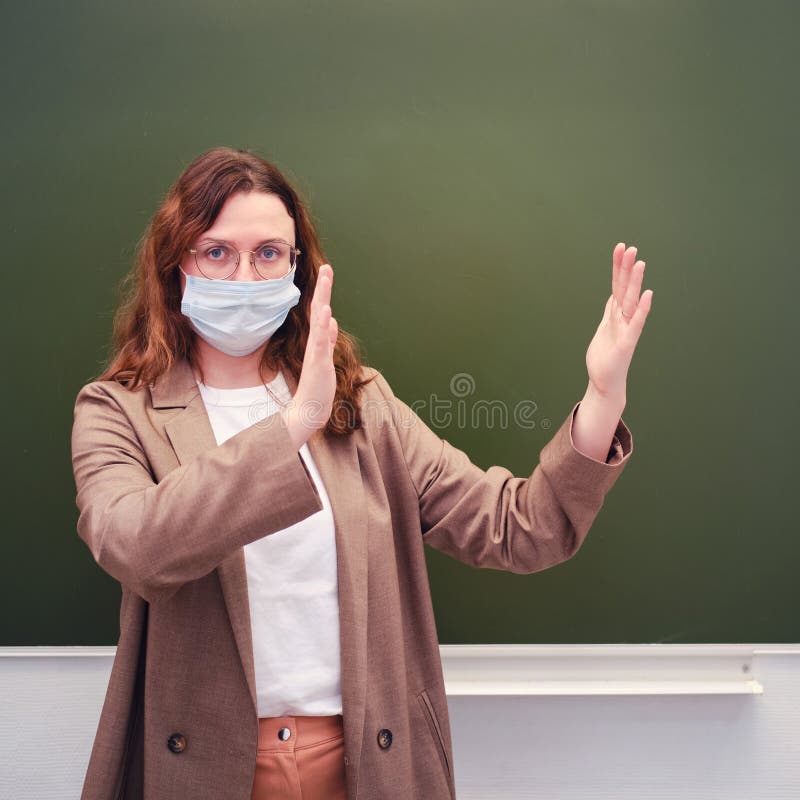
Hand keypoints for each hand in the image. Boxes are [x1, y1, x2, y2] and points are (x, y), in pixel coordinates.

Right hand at [281, 264, 337, 447]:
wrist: (310, 409)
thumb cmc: (317, 386)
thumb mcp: (326, 358)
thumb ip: (329, 340)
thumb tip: (333, 321)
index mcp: (318, 341)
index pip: (320, 312)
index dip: (324, 292)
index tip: (327, 272)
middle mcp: (315, 343)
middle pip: (318, 311)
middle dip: (323, 289)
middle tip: (327, 268)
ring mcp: (316, 352)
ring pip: (319, 322)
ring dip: (322, 301)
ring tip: (325, 281)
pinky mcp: (318, 363)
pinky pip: (321, 342)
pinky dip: (323, 327)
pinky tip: (326, 313)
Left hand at [584, 243, 652, 401]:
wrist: (604, 383)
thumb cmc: (605, 356)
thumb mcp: (604, 327)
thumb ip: (611, 311)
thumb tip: (613, 295)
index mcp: (615, 314)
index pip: (617, 285)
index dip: (618, 267)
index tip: (620, 247)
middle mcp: (623, 318)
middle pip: (624, 288)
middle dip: (626, 268)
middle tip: (629, 247)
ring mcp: (626, 330)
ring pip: (630, 302)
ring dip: (634, 282)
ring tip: (639, 262)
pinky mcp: (626, 343)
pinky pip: (636, 324)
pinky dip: (642, 309)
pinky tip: (647, 295)